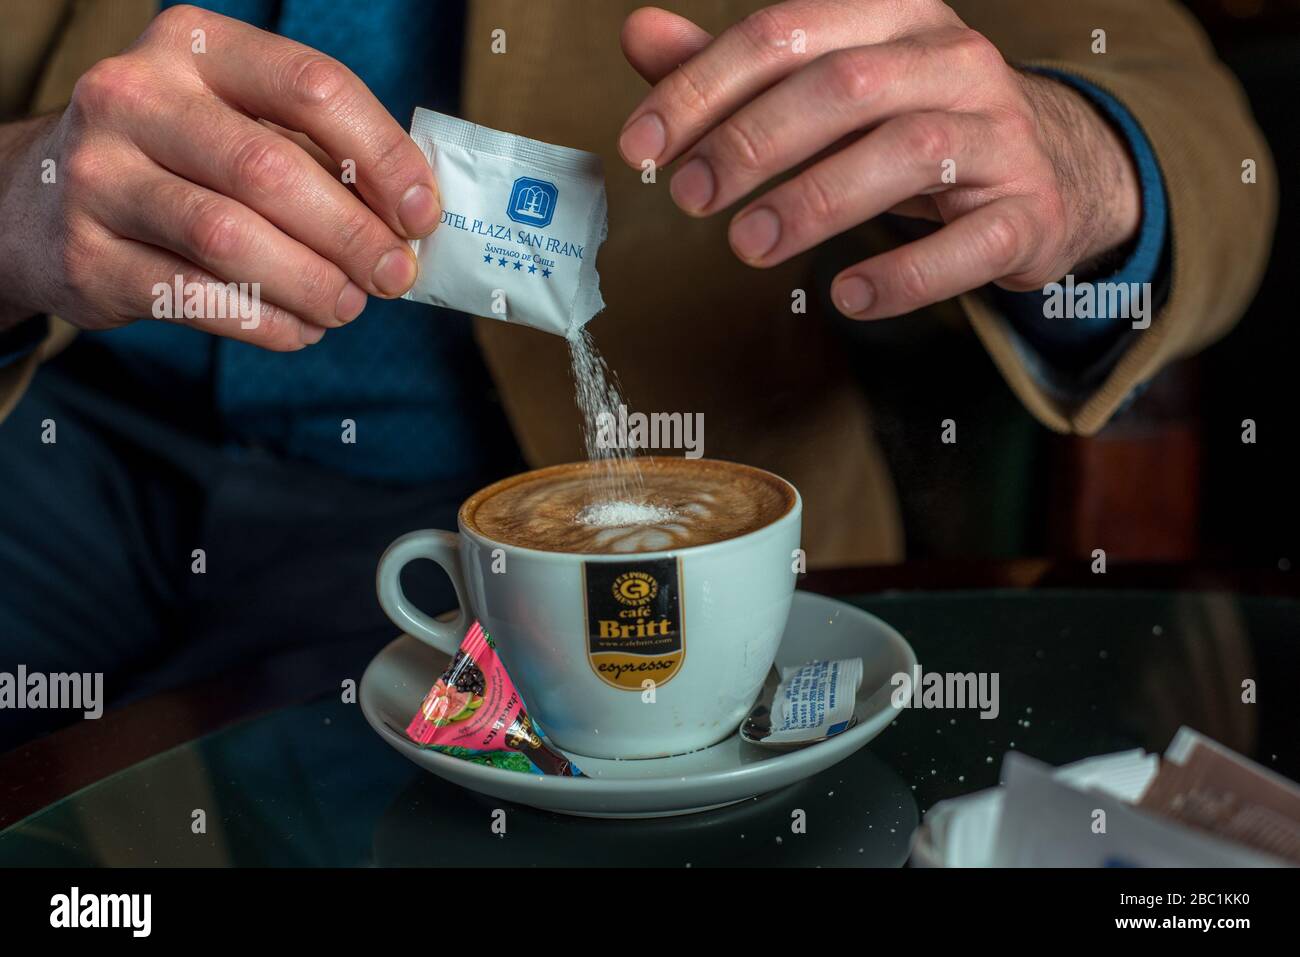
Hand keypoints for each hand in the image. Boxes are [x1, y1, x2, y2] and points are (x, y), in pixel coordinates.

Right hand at [0, 4, 438, 348]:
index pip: (312, 87)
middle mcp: (134, 97)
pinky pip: (195, 299)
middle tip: (396, 276)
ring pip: (230, 238)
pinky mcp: (85, 256)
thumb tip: (413, 217)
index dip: (383, 156)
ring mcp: (99, 176)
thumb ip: (316, 153)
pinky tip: (300, 329)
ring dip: (312, 283)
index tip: (423, 214)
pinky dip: (265, 321)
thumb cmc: (176, 159)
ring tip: (350, 306)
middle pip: (272, 169)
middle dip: (354, 235)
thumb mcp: (235, 121)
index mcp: (193, 46)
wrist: (38, 198)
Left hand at [618, 1, 1140, 319]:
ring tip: (748, 245)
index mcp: (894, 17)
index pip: (785, 32)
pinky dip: (905, 273)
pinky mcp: (1026, 212)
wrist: (1051, 167)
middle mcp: (952, 62)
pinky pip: (969, 244)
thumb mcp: (832, 82)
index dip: (702, 88)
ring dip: (814, 201)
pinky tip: (847, 296)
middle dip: (753, 141)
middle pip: (843, 85)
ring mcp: (999, 136)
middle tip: (691, 196)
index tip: (641, 145)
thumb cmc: (916, 121)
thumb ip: (740, 68)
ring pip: (906, 153)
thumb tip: (641, 37)